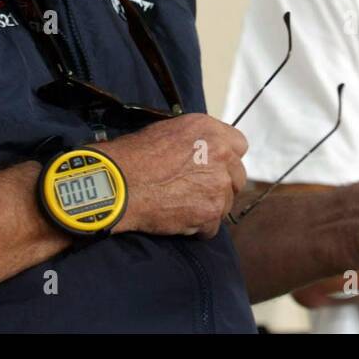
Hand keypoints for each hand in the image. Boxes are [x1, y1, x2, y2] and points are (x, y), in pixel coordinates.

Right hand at [98, 113, 246, 238]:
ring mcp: (218, 184)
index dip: (226, 159)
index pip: (239, 145)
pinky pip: (212, 226)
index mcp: (210, 130)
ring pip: (226, 203)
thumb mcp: (169, 130)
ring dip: (208, 207)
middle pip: (237, 176)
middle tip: (196, 190)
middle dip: (220, 185)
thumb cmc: (135, 156)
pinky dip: (197, 227)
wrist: (119, 182)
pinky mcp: (211, 211)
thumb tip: (206, 151)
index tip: (214, 167)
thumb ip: (197, 141)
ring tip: (180, 204)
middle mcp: (221, 154)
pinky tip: (177, 218)